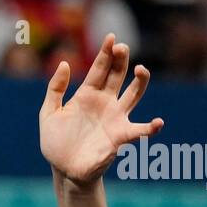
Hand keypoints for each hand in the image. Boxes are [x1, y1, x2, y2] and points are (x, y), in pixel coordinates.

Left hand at [40, 33, 163, 183]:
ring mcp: (115, 118)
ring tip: (141, 70)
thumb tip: (64, 63)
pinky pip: (139, 130)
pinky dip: (151, 127)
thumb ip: (55, 89)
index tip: (111, 37)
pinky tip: (158, 123)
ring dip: (140, 82)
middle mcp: (105, 102)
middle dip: (121, 60)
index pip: (99, 68)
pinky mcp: (120, 136)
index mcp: (87, 94)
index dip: (105, 53)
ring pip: (134, 94)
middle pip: (118, 75)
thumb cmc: (56, 142)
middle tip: (122, 47)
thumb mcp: (48, 113)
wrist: (63, 169)